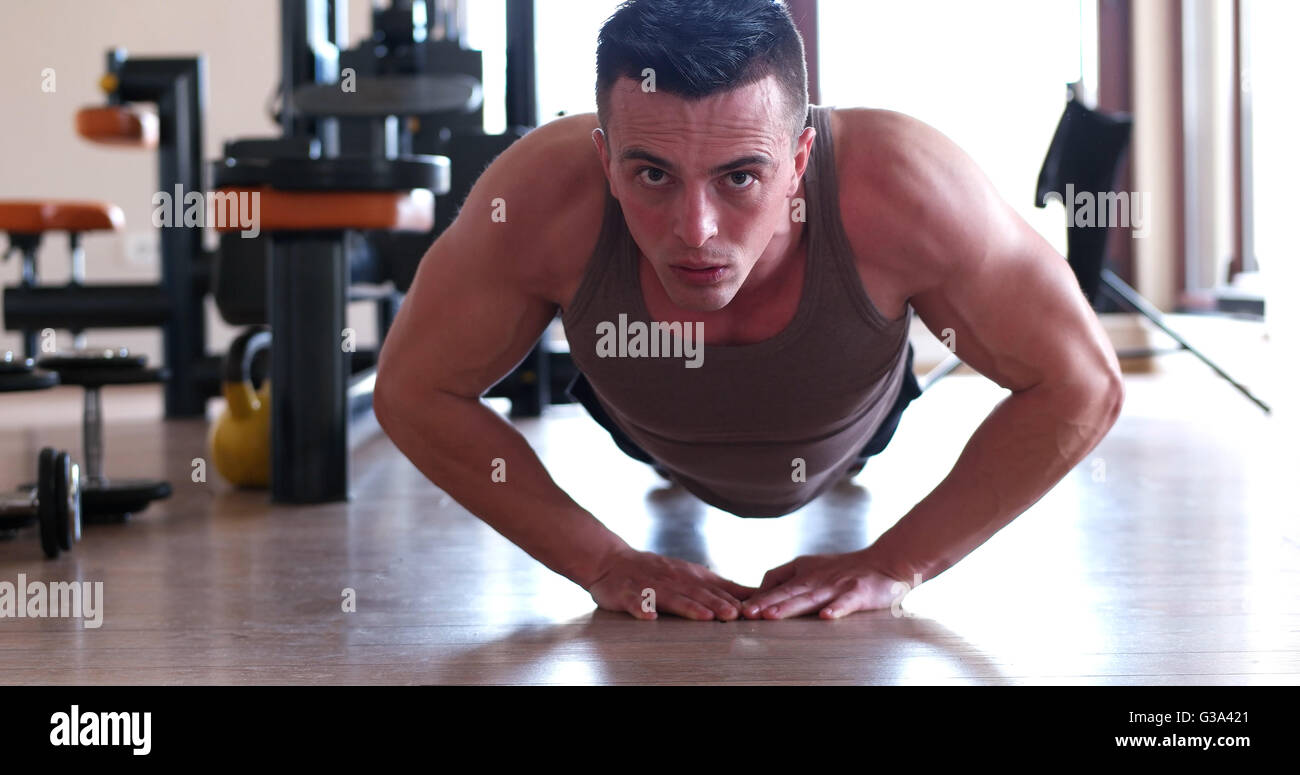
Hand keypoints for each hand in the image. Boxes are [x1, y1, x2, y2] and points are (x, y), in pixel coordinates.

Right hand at [585, 547, 757, 620]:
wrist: (613, 562)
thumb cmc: (658, 572)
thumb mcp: (692, 575)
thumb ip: (721, 587)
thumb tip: (755, 596)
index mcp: (689, 577)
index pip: (715, 589)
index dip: (733, 599)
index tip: (752, 610)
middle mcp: (673, 580)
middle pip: (697, 594)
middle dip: (717, 604)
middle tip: (734, 615)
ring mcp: (650, 587)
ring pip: (671, 598)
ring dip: (688, 607)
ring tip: (704, 616)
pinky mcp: (627, 595)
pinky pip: (634, 602)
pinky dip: (642, 608)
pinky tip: (649, 616)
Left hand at [741, 551, 912, 619]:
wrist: (885, 562)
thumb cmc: (845, 569)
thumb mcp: (812, 568)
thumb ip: (787, 578)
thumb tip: (758, 594)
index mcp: (805, 571)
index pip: (776, 582)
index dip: (759, 596)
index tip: (741, 609)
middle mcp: (817, 577)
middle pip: (788, 591)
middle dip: (766, 603)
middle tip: (746, 614)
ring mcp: (837, 585)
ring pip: (811, 597)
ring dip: (790, 607)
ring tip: (771, 616)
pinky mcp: (858, 593)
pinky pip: (846, 602)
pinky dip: (836, 608)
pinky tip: (825, 617)